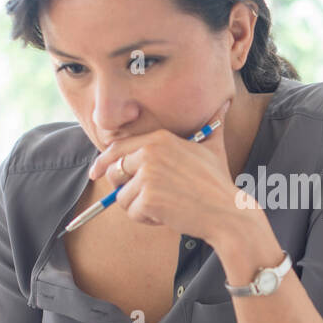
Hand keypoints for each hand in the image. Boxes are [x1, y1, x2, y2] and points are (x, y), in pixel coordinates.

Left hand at [89, 99, 238, 241]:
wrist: (227, 212)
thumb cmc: (219, 183)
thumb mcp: (213, 148)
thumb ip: (212, 125)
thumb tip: (224, 103)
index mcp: (159, 139)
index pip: (117, 147)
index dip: (103, 161)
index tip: (95, 173)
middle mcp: (150, 152)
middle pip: (114, 172)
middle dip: (123, 189)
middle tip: (146, 198)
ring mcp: (148, 174)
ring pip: (122, 197)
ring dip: (139, 207)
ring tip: (165, 206)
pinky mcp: (148, 197)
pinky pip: (132, 212)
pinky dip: (147, 219)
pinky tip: (168, 215)